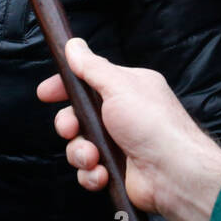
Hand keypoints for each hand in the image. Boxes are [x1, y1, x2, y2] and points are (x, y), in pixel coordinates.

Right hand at [36, 38, 220, 220]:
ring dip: (80, 153)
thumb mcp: (119, 86)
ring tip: (94, 157)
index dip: (64, 87)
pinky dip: (91, 174)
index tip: (45, 94)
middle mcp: (122, 115)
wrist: (175, 173)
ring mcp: (118, 144)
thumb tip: (74, 45)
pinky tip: (103, 174)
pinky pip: (88, 171)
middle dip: (69, 125)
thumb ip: (92, 67)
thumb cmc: (154, 125)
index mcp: (126, 89)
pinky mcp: (116, 170)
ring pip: (78, 146)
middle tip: (71, 129)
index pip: (87, 82)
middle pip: (77, 117)